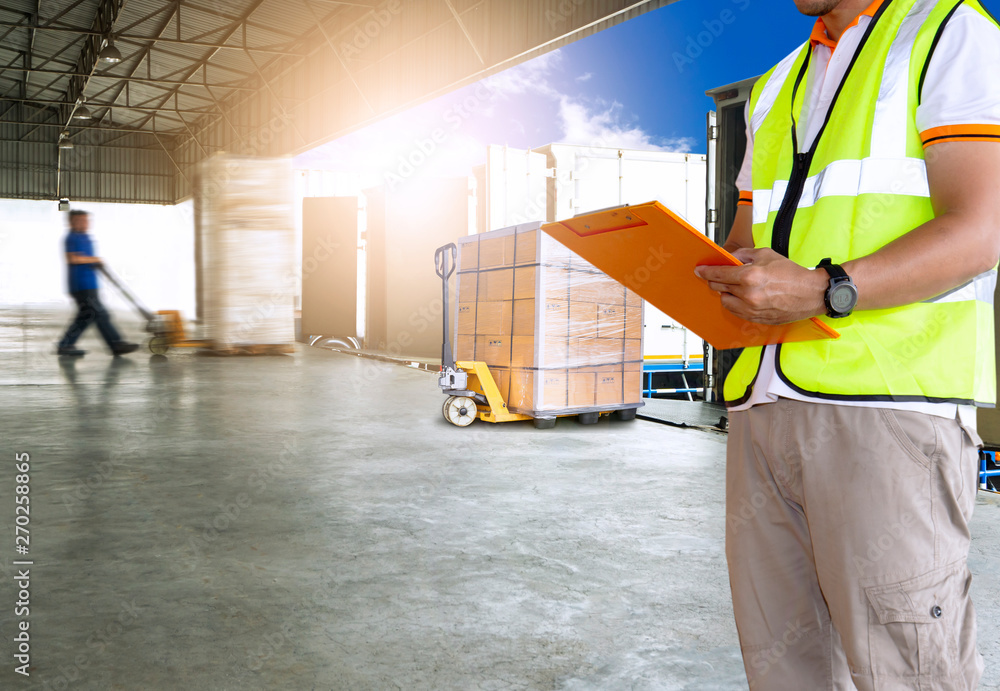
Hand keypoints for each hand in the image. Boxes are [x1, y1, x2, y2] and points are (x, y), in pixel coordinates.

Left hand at [695, 248, 827, 324]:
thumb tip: (731, 257)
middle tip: (720, 276)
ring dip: (726, 293)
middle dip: (716, 280)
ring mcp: (751, 309)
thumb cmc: (792, 274)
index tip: (700, 270)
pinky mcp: (755, 318)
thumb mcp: (766, 254)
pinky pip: (736, 311)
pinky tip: (744, 296)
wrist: (811, 293)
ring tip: (737, 286)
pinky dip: (735, 303)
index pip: (718, 274)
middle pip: (718, 287)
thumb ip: (744, 254)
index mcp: (749, 276)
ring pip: (725, 301)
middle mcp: (748, 294)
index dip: (705, 271)